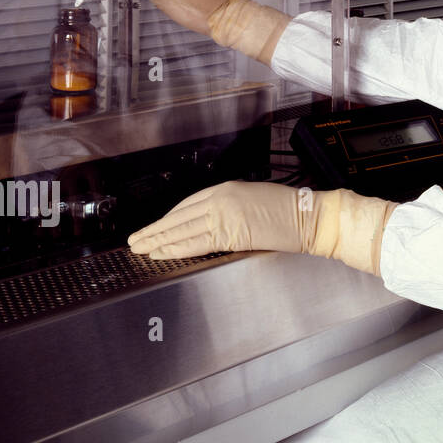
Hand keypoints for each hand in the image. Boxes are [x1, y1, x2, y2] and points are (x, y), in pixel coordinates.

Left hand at [128, 180, 304, 257]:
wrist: (307, 216)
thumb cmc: (289, 209)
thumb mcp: (254, 198)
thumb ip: (231, 206)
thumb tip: (212, 222)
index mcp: (226, 188)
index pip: (187, 204)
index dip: (168, 218)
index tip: (156, 226)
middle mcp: (221, 199)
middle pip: (178, 217)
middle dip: (155, 229)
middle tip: (136, 239)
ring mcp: (223, 216)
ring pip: (181, 231)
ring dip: (158, 240)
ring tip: (141, 248)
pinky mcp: (229, 234)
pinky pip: (195, 243)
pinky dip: (174, 249)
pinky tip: (161, 254)